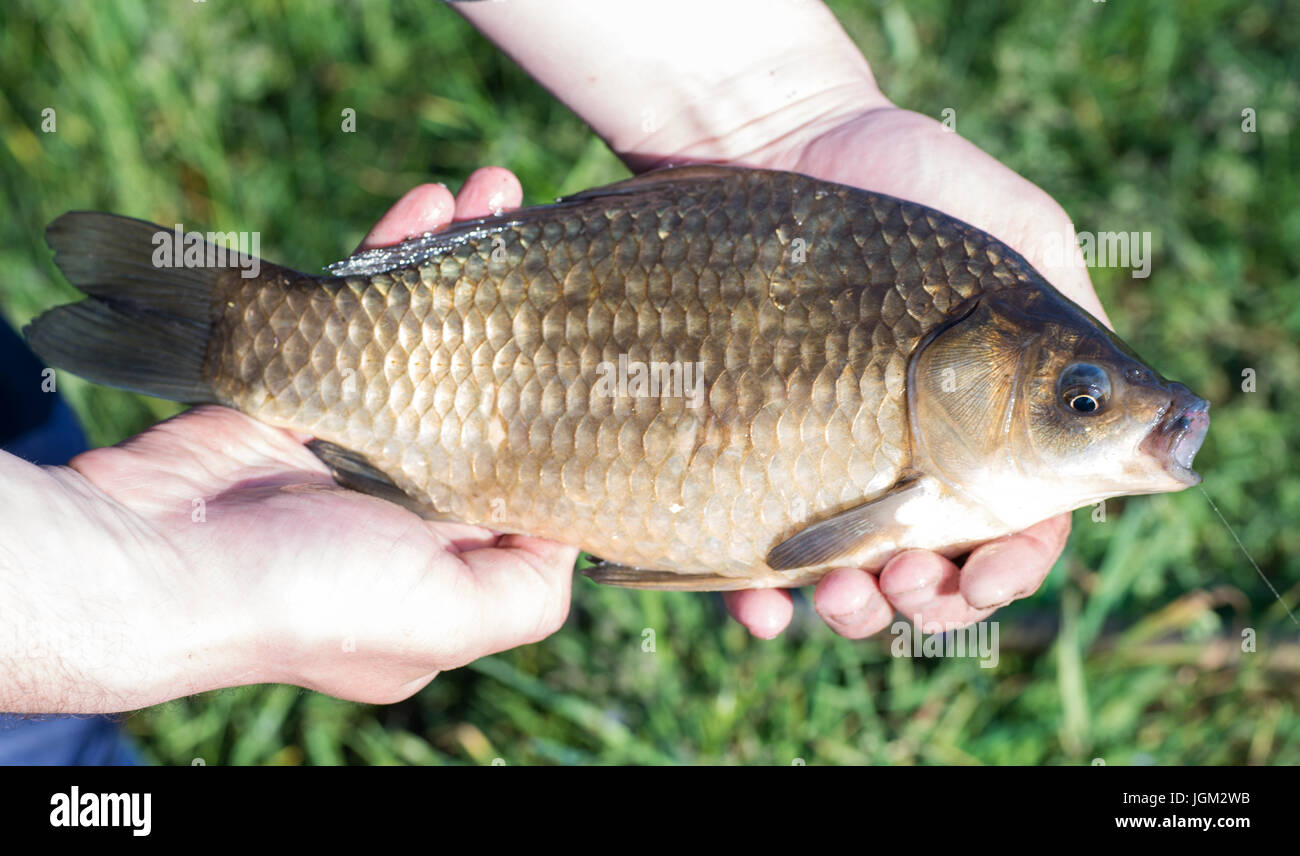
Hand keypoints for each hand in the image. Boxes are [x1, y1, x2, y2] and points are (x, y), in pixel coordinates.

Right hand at [2, 169, 573, 712]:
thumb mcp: (447, 620)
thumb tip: (574, 534)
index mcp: (453, 552)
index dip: (562, 396)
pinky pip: (357, 310)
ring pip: (426, 337)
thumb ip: (526, 594)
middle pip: (482, 387)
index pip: (526, 468)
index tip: (590, 329)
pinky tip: (425, 203)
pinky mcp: (302, 386)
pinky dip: (388, 255)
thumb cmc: (311, 599)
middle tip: (542, 230)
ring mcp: (356, 436)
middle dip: (513, 311)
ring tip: (493, 190)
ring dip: (457, 261)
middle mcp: (410, 495)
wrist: (150, 560)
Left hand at [458, 1, 1091, 638]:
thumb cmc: (915, 191)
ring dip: (854, 612)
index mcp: (989, 428)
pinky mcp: (749, 456)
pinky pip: (751, 549)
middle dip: (926, 602)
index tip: (985, 575)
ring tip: (841, 599)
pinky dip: (761, 597)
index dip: (1010, 568)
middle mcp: (910, 458)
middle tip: (905, 585)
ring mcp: (826, 463)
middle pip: (934, 570)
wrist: (789, 146)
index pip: (1018, 527)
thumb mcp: (1022, 243)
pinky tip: (763, 603)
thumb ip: (1076, 330)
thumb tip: (1141, 422)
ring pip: (850, 577)